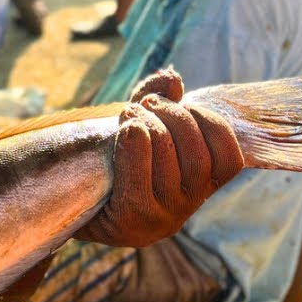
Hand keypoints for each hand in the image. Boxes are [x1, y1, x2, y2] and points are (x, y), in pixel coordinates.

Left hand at [75, 69, 245, 246]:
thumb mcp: (140, 126)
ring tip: (129, 113)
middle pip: (197, 158)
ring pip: (170, 167)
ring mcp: (160, 218)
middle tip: (146, 103)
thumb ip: (157, 102)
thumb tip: (170, 78)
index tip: (184, 103)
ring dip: (150, 128)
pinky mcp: (130, 222)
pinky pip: (139, 184)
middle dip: (174, 119)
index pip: (228, 160)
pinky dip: (135, 150)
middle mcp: (186, 205)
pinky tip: (127, 130)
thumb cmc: (114, 157)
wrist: (73, 198)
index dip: (211, 125)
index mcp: (199, 185)